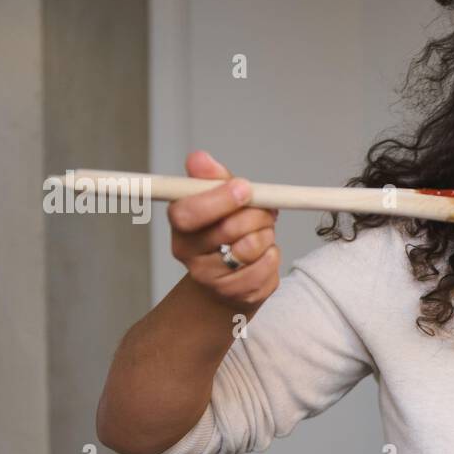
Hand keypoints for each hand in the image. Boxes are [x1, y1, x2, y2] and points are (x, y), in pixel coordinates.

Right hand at [168, 150, 280, 310]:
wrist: (227, 278)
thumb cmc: (223, 231)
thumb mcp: (217, 198)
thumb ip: (212, 177)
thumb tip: (199, 158)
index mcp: (180, 227)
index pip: (187, 213)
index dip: (218, 199)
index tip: (244, 188)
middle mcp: (189, 255)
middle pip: (227, 229)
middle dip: (255, 214)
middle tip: (264, 209)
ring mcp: (212, 279)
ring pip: (251, 248)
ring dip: (266, 234)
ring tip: (262, 232)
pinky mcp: (237, 294)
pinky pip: (266, 267)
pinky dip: (273, 255)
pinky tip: (264, 253)